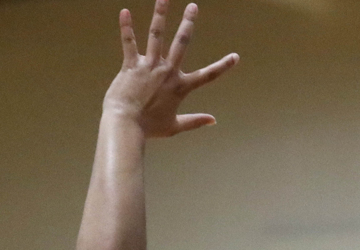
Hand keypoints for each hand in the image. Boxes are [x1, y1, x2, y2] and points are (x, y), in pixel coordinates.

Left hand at [105, 1, 237, 137]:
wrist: (125, 126)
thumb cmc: (147, 128)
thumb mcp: (173, 127)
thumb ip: (194, 121)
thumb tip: (213, 121)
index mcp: (179, 87)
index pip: (207, 76)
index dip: (222, 67)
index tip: (236, 57)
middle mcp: (167, 72)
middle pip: (181, 42)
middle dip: (188, 23)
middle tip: (193, 6)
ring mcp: (149, 67)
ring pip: (156, 35)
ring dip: (160, 15)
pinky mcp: (131, 66)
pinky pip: (129, 43)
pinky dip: (126, 27)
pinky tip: (124, 11)